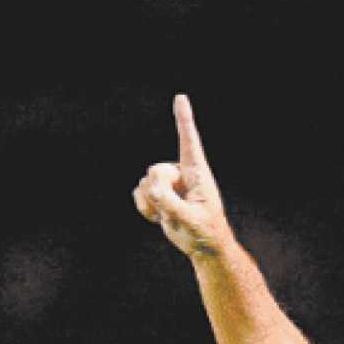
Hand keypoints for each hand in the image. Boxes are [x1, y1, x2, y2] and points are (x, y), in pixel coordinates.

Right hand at [133, 94, 230, 258]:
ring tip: (170, 215)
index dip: (184, 119)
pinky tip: (159, 217)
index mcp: (197, 173)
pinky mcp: (159, 193)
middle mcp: (181, 172)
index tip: (181, 97)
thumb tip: (150, 187)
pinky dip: (144, 208)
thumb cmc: (204, 231)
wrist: (203, 246)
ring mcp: (169, 182)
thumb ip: (170, 204)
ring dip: (152, 204)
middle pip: (156, 171)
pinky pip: (139, 193)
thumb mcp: (189, 220)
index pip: (189, 141)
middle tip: (174, 210)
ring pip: (145, 183)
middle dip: (158, 193)